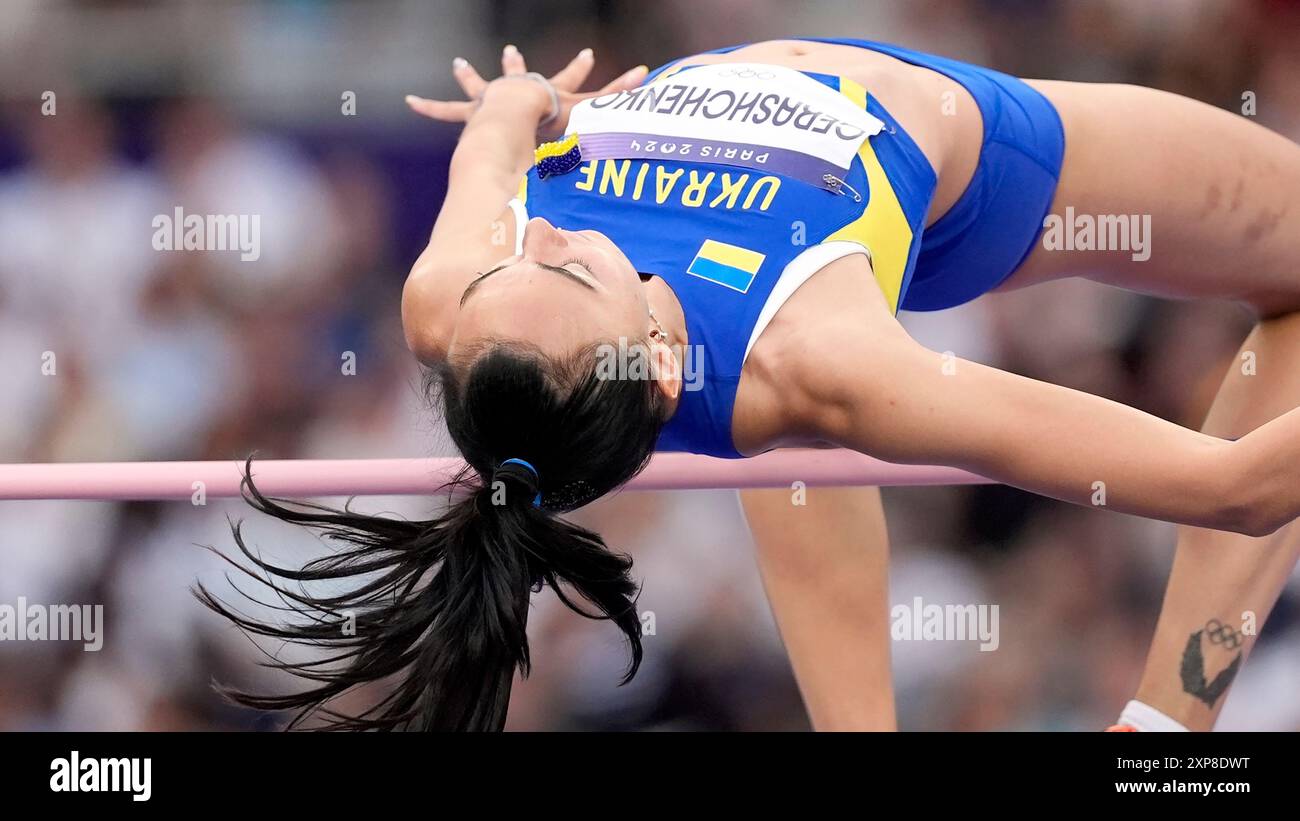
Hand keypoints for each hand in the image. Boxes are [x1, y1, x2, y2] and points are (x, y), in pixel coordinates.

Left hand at [405, 44, 648, 137]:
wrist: (520, 111)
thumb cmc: (551, 114)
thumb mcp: (591, 108)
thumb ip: (622, 98)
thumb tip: (651, 80)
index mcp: (543, 92)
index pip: (567, 79)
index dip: (579, 69)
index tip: (589, 54)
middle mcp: (516, 89)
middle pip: (516, 74)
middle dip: (515, 64)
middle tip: (511, 50)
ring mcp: (493, 99)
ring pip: (477, 87)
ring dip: (468, 77)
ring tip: (457, 65)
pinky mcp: (473, 111)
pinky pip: (447, 110)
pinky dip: (429, 107)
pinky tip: (410, 101)